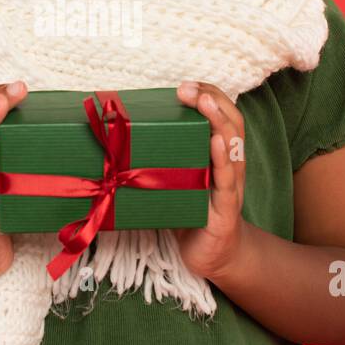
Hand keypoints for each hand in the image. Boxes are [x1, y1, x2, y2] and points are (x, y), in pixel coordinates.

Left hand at [171, 80, 246, 284]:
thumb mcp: (174, 181)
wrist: (212, 259)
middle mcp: (229, 166)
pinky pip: (227, 181)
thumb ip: (159, 159)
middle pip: (231, 123)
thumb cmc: (188, 215)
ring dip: (218, 121)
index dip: (209, 95)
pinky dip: (222, 159)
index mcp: (218, 156)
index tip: (187, 85)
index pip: (222, 116)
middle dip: (211, 100)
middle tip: (188, 89)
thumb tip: (113, 139)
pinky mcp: (226, 210)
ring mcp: (231, 187)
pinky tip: (215, 142)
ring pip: (231, 146)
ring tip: (204, 102)